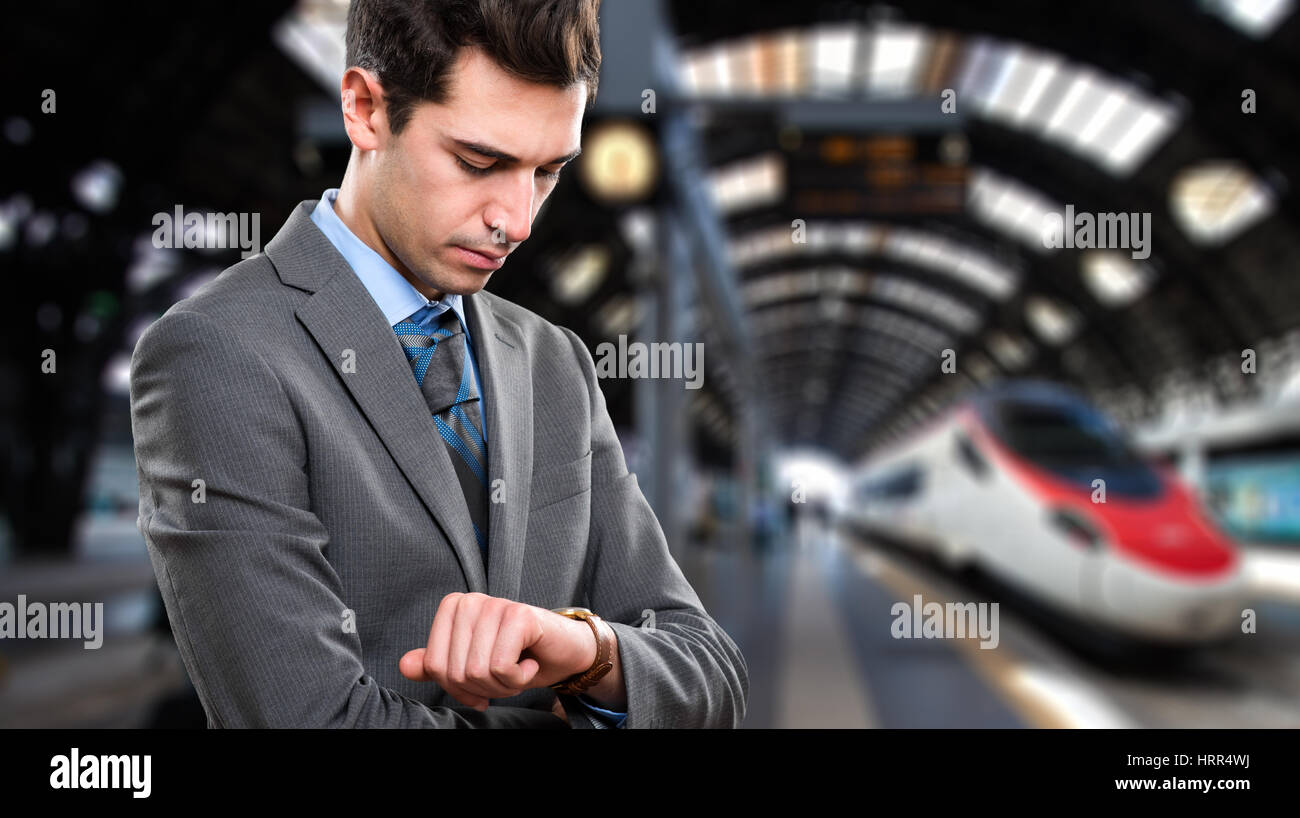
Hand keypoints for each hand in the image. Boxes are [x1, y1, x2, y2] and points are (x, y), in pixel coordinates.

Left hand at [398, 592, 596, 710]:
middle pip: (455, 672)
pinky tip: (530, 663)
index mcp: (452, 609)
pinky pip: (501, 667)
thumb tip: (404, 665)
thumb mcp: (472, 666)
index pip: (434, 666)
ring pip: (478, 671)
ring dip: (503, 685)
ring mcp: (494, 605)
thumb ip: (437, 665)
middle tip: (506, 676)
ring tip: (519, 668)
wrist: (564, 653)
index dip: (458, 688)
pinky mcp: (518, 615)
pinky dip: (518, 678)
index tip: (482, 684)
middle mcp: (470, 601)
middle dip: (483, 687)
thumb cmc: (518, 657)